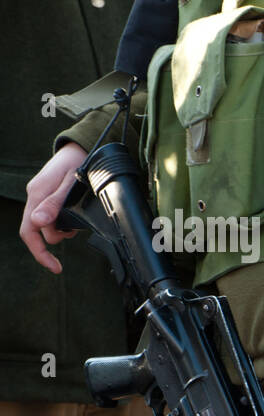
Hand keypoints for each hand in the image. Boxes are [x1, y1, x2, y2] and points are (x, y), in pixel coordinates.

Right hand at [20, 143, 87, 273]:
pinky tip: (73, 219)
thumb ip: (54, 203)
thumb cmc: (78, 163)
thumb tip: (38, 223)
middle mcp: (35, 197)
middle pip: (38, 231)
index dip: (40, 252)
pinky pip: (51, 217)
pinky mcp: (48, 197)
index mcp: (37, 195)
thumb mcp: (70, 183)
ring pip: (46, 225)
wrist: (81, 148)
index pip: (29, 231)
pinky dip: (62, 222)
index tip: (55, 267)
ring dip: (61, 230)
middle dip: (56, 238)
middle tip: (74, 232)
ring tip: (76, 223)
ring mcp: (40, 197)